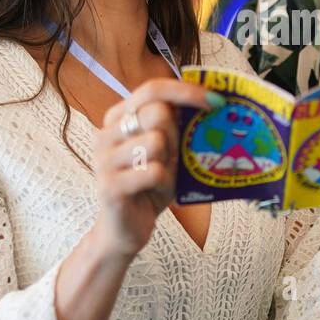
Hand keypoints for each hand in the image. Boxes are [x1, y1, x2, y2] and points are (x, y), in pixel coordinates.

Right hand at [94, 79, 216, 258]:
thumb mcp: (166, 151)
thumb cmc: (149, 185)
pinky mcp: (108, 186)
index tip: (216, 100)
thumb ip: (175, 126)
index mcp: (117, 118)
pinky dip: (163, 184)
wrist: (125, 229)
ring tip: (161, 178)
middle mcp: (105, 134)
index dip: (185, 91)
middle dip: (176, 135)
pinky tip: (154, 193)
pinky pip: (153, 172)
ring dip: (169, 163)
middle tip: (173, 158)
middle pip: (156, 113)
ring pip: (156, 142)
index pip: (152, 89)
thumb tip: (209, 99)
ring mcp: (103, 160)